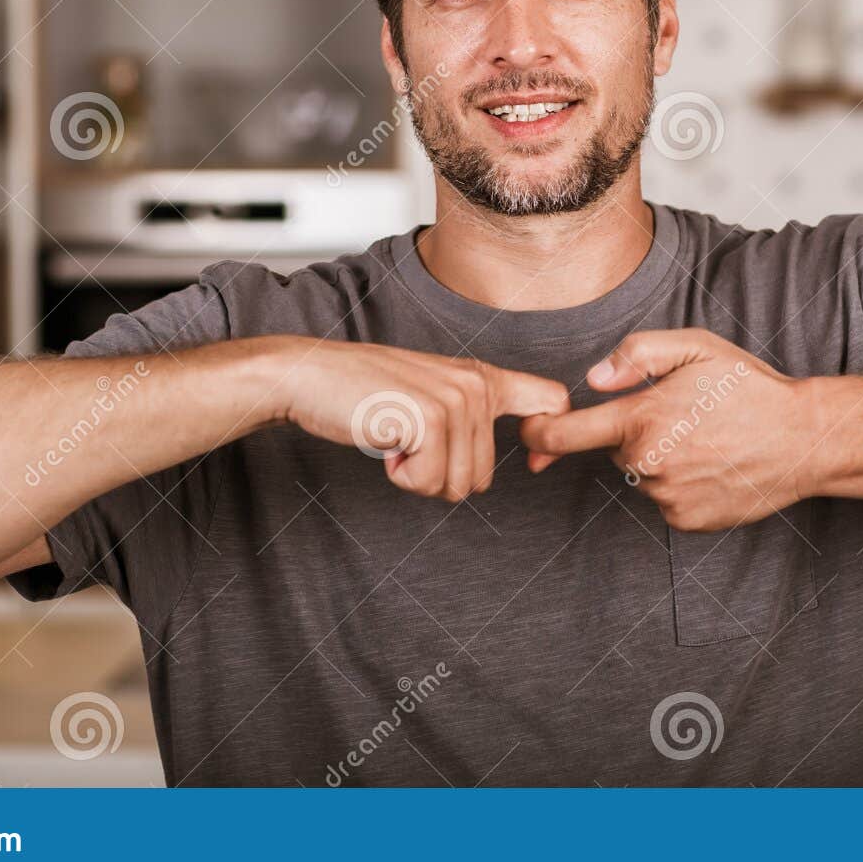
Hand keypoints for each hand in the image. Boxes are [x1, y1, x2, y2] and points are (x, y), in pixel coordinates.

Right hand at [270, 337, 569, 500]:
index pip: (552, 400)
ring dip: (417, 476)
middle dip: (439, 475)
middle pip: (482, 478)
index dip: (551, 441)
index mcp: (482, 378)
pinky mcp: (430, 420)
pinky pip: (427, 483)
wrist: (310, 376)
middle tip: (407, 441)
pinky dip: (400, 476)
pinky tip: (385, 440)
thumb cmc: (365, 393)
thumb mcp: (430, 395)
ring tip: (395, 436)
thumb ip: (470, 415)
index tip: (535, 464)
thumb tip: (513, 459)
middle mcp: (477, 386)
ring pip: (456, 485)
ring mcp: (456, 401)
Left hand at [519, 329, 809, 530]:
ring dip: (659, 458)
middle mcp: (647, 465)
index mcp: (640, 420)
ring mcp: (666, 498)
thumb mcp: (695, 347)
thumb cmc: (749, 388)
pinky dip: (679, 482)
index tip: (527, 435)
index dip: (536, 436)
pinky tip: (713, 464)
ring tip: (706, 439)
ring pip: (640, 473)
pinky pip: (664, 498)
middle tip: (681, 415)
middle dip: (631, 432)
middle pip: (612, 448)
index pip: (561, 436)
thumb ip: (636, 354)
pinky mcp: (686, 520)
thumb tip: (593, 379)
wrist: (804, 440)